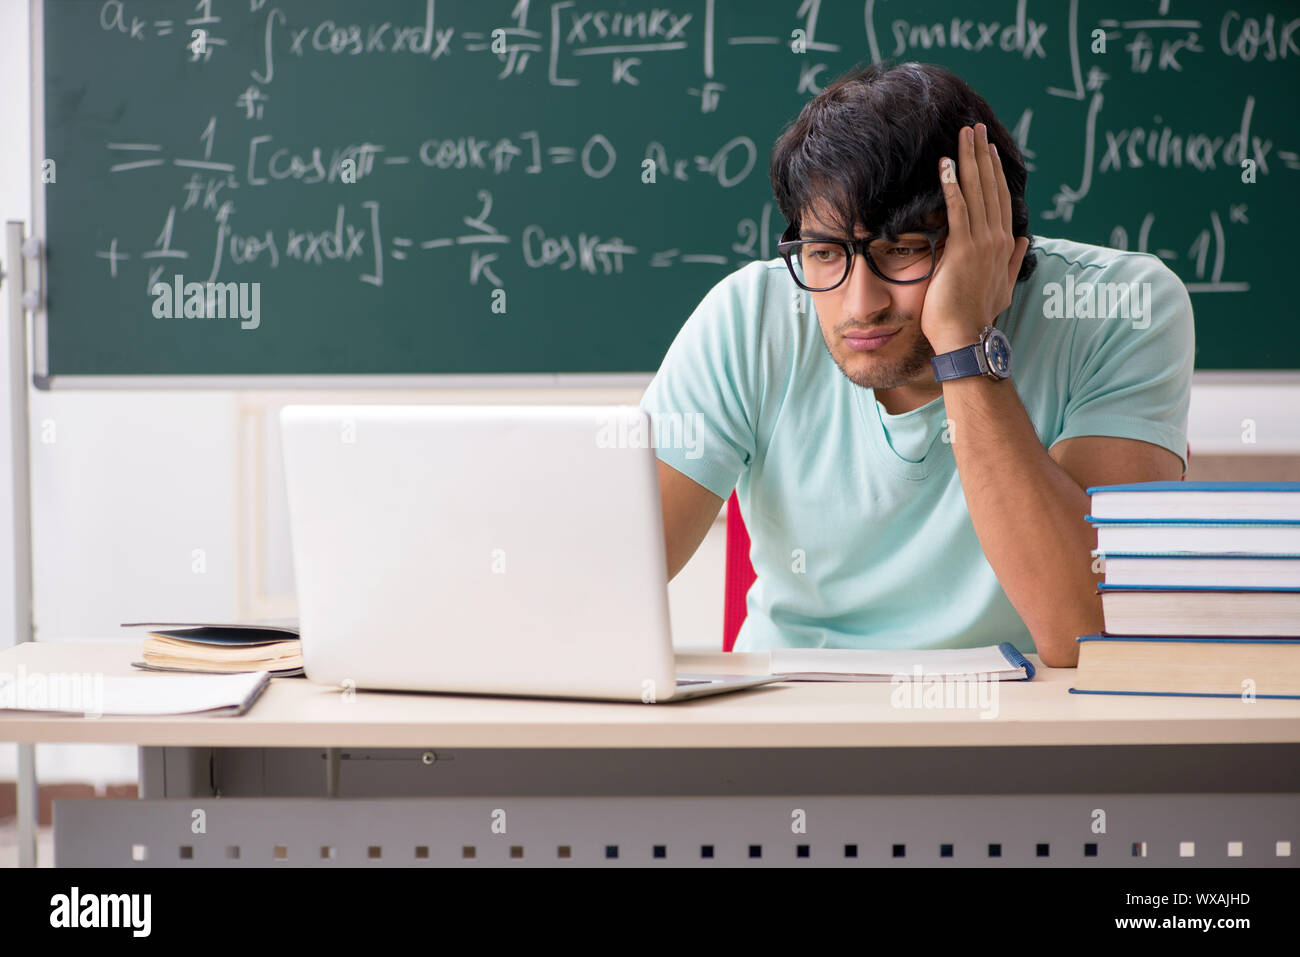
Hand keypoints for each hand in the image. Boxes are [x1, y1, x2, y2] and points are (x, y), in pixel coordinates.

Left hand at [921, 123, 1029, 355]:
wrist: (966, 337)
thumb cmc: (977, 316)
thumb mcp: (1001, 286)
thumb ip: (1012, 261)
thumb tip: (1024, 241)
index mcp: (1002, 244)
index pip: (998, 199)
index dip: (993, 172)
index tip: (987, 149)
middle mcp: (995, 238)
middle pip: (989, 187)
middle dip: (982, 155)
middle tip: (975, 128)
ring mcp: (981, 242)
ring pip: (976, 192)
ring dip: (969, 160)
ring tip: (964, 134)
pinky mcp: (962, 249)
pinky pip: (958, 209)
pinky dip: (953, 185)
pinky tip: (946, 164)